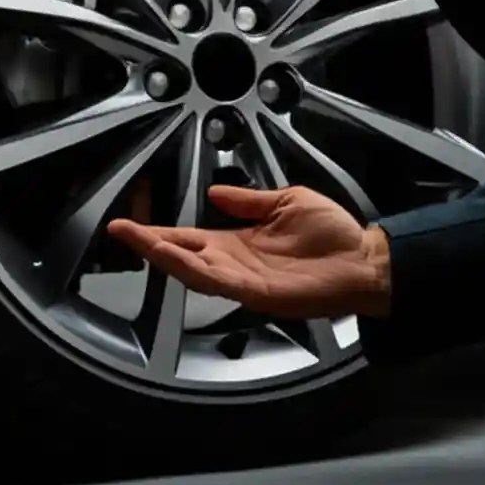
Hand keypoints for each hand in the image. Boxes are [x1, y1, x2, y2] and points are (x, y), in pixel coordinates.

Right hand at [106, 185, 391, 319]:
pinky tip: (175, 257)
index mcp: (237, 242)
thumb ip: (249, 200)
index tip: (130, 221)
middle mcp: (233, 263)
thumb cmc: (332, 233)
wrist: (365, 259)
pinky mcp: (256, 292)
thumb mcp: (285, 201)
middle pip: (181, 255)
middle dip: (148, 244)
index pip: (189, 236)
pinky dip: (194, 270)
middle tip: (119, 229)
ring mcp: (242, 280)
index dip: (159, 231)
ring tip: (139, 240)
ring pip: (193, 271)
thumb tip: (215, 191)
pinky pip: (218, 282)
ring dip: (164, 256)